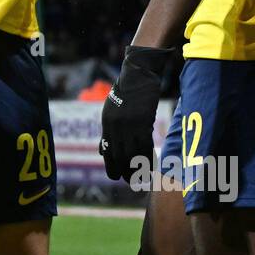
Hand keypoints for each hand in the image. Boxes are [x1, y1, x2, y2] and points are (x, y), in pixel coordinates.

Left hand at [99, 45, 171, 181]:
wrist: (138, 72)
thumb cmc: (128, 91)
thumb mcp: (112, 110)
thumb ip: (109, 131)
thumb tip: (102, 151)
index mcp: (106, 123)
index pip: (106, 151)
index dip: (111, 165)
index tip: (116, 175)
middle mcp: (114, 126)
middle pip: (119, 155)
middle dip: (124, 171)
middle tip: (131, 181)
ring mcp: (128, 124)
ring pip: (132, 153)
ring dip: (137, 168)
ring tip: (142, 177)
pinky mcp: (142, 121)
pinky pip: (145, 145)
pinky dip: (148, 157)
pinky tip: (152, 165)